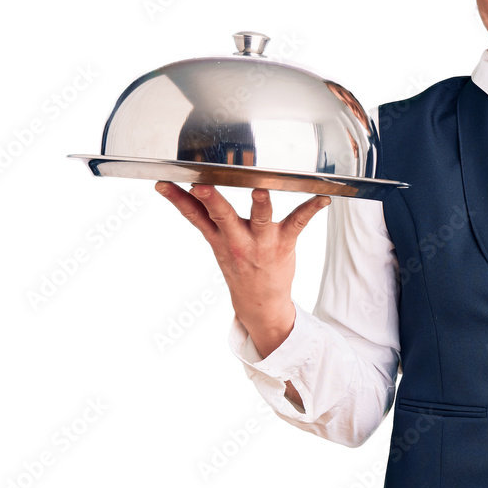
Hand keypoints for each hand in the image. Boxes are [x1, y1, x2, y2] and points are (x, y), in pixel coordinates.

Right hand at [155, 181, 330, 357]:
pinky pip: (299, 222)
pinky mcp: (284, 242)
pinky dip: (312, 209)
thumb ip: (201, 216)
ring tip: (260, 191)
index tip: (164, 184)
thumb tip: (181, 189)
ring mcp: (262, 241)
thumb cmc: (239, 264)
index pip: (194, 216)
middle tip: (203, 187)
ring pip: (260, 219)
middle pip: (222, 216)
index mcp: (219, 238)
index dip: (178, 200)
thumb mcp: (215, 243)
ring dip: (260, 205)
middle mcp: (238, 239)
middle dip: (212, 201)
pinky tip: (322, 198)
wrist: (261, 302)